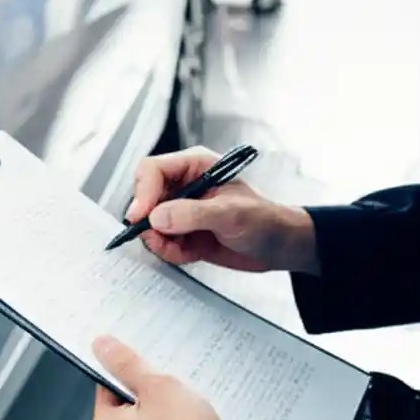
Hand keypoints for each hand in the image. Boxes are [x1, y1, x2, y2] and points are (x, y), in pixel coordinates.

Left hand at [90, 335, 224, 419]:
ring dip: (163, 402)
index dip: (126, 369)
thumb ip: (125, 363)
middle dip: (147, 387)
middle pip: (127, 399)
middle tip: (166, 384)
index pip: (106, 384)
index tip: (142, 363)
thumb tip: (102, 346)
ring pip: (147, 413)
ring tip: (181, 402)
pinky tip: (189, 417)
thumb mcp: (154, 385)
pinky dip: (173, 419)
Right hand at [125, 147, 319, 274]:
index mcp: (195, 166)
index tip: (141, 216)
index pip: (153, 170)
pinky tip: (190, 253)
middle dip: (148, 221)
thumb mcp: (230, 214)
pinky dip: (170, 252)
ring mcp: (181, 211)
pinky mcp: (182, 233)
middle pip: (145, 197)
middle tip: (159, 238)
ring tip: (182, 248)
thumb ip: (192, 214)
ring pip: (149, 224)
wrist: (279, 247)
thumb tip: (157, 217)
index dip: (142, 192)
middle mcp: (183, 186)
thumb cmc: (265, 220)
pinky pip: (161, 242)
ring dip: (160, 241)